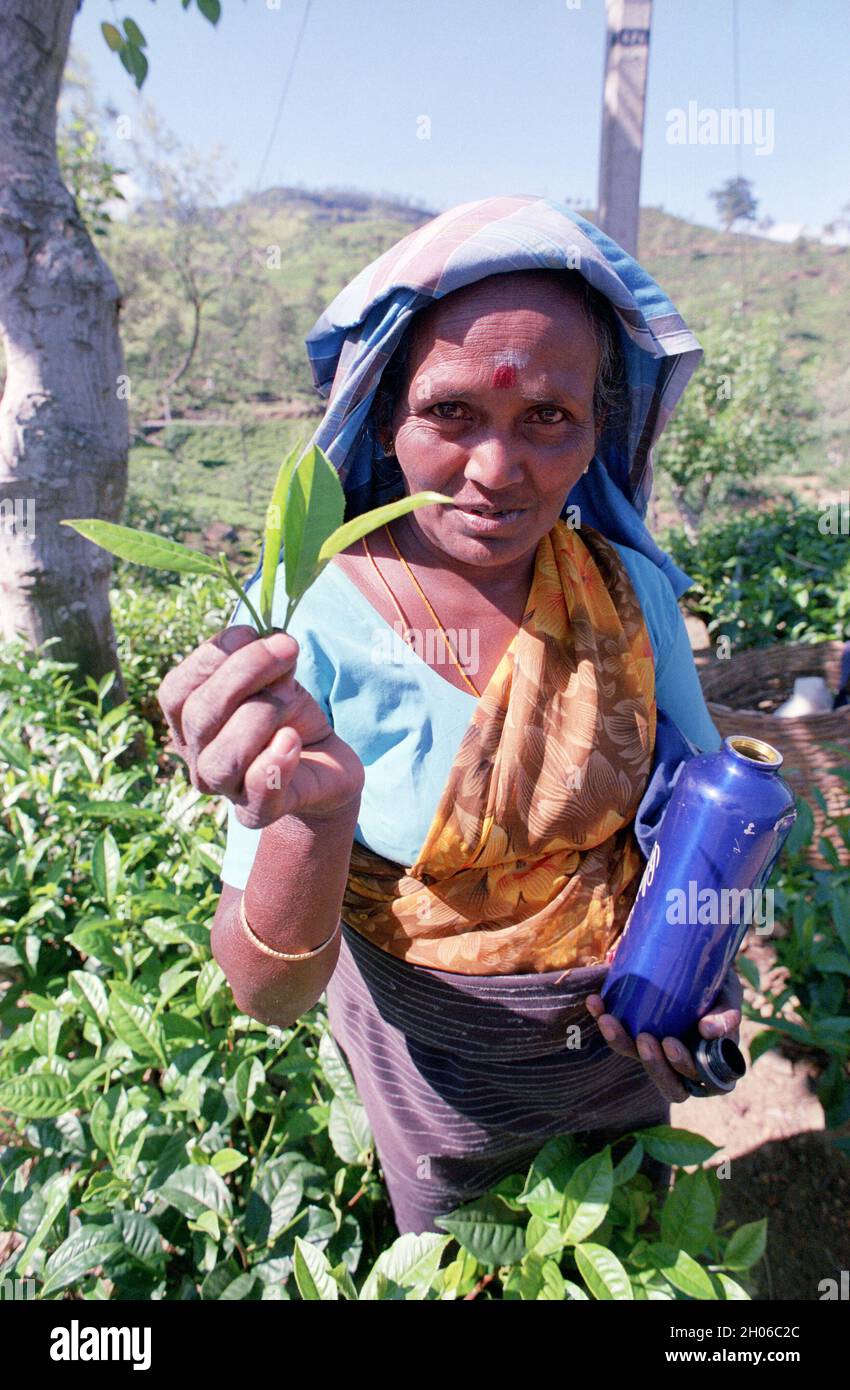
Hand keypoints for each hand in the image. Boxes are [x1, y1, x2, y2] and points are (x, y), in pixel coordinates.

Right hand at [157, 625, 364, 828]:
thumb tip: (272, 640)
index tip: (251, 631)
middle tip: (287, 648)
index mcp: (189, 721)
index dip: (208, 658)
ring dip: (261, 715)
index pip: (175, 691)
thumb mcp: (277, 680)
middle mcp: (198, 757)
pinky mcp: (260, 812)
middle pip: (200, 716)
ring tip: (292, 696)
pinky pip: (255, 796)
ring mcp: (225, 790)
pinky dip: (272, 765)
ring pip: (222, 757)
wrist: (326, 765)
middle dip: (245, 672)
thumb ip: (265, 662)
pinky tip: (291, 741)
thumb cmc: (289, 717)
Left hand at [585, 967, 743, 1103]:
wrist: (696, 961)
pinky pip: (617, 1033)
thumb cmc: (718, 986)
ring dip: (620, 1042)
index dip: (682, 1069)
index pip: (699, 1081)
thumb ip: (726, 1012)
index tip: (670, 1043)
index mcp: (711, 1064)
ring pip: (637, 1058)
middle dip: (653, 1064)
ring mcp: (656, 1051)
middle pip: (668, 1083)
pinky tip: (595, 1002)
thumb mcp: (728, 995)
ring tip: (609, 1020)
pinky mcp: (634, 1033)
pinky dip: (603, 1017)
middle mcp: (682, 1066)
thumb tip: (709, 1030)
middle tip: (646, 1038)